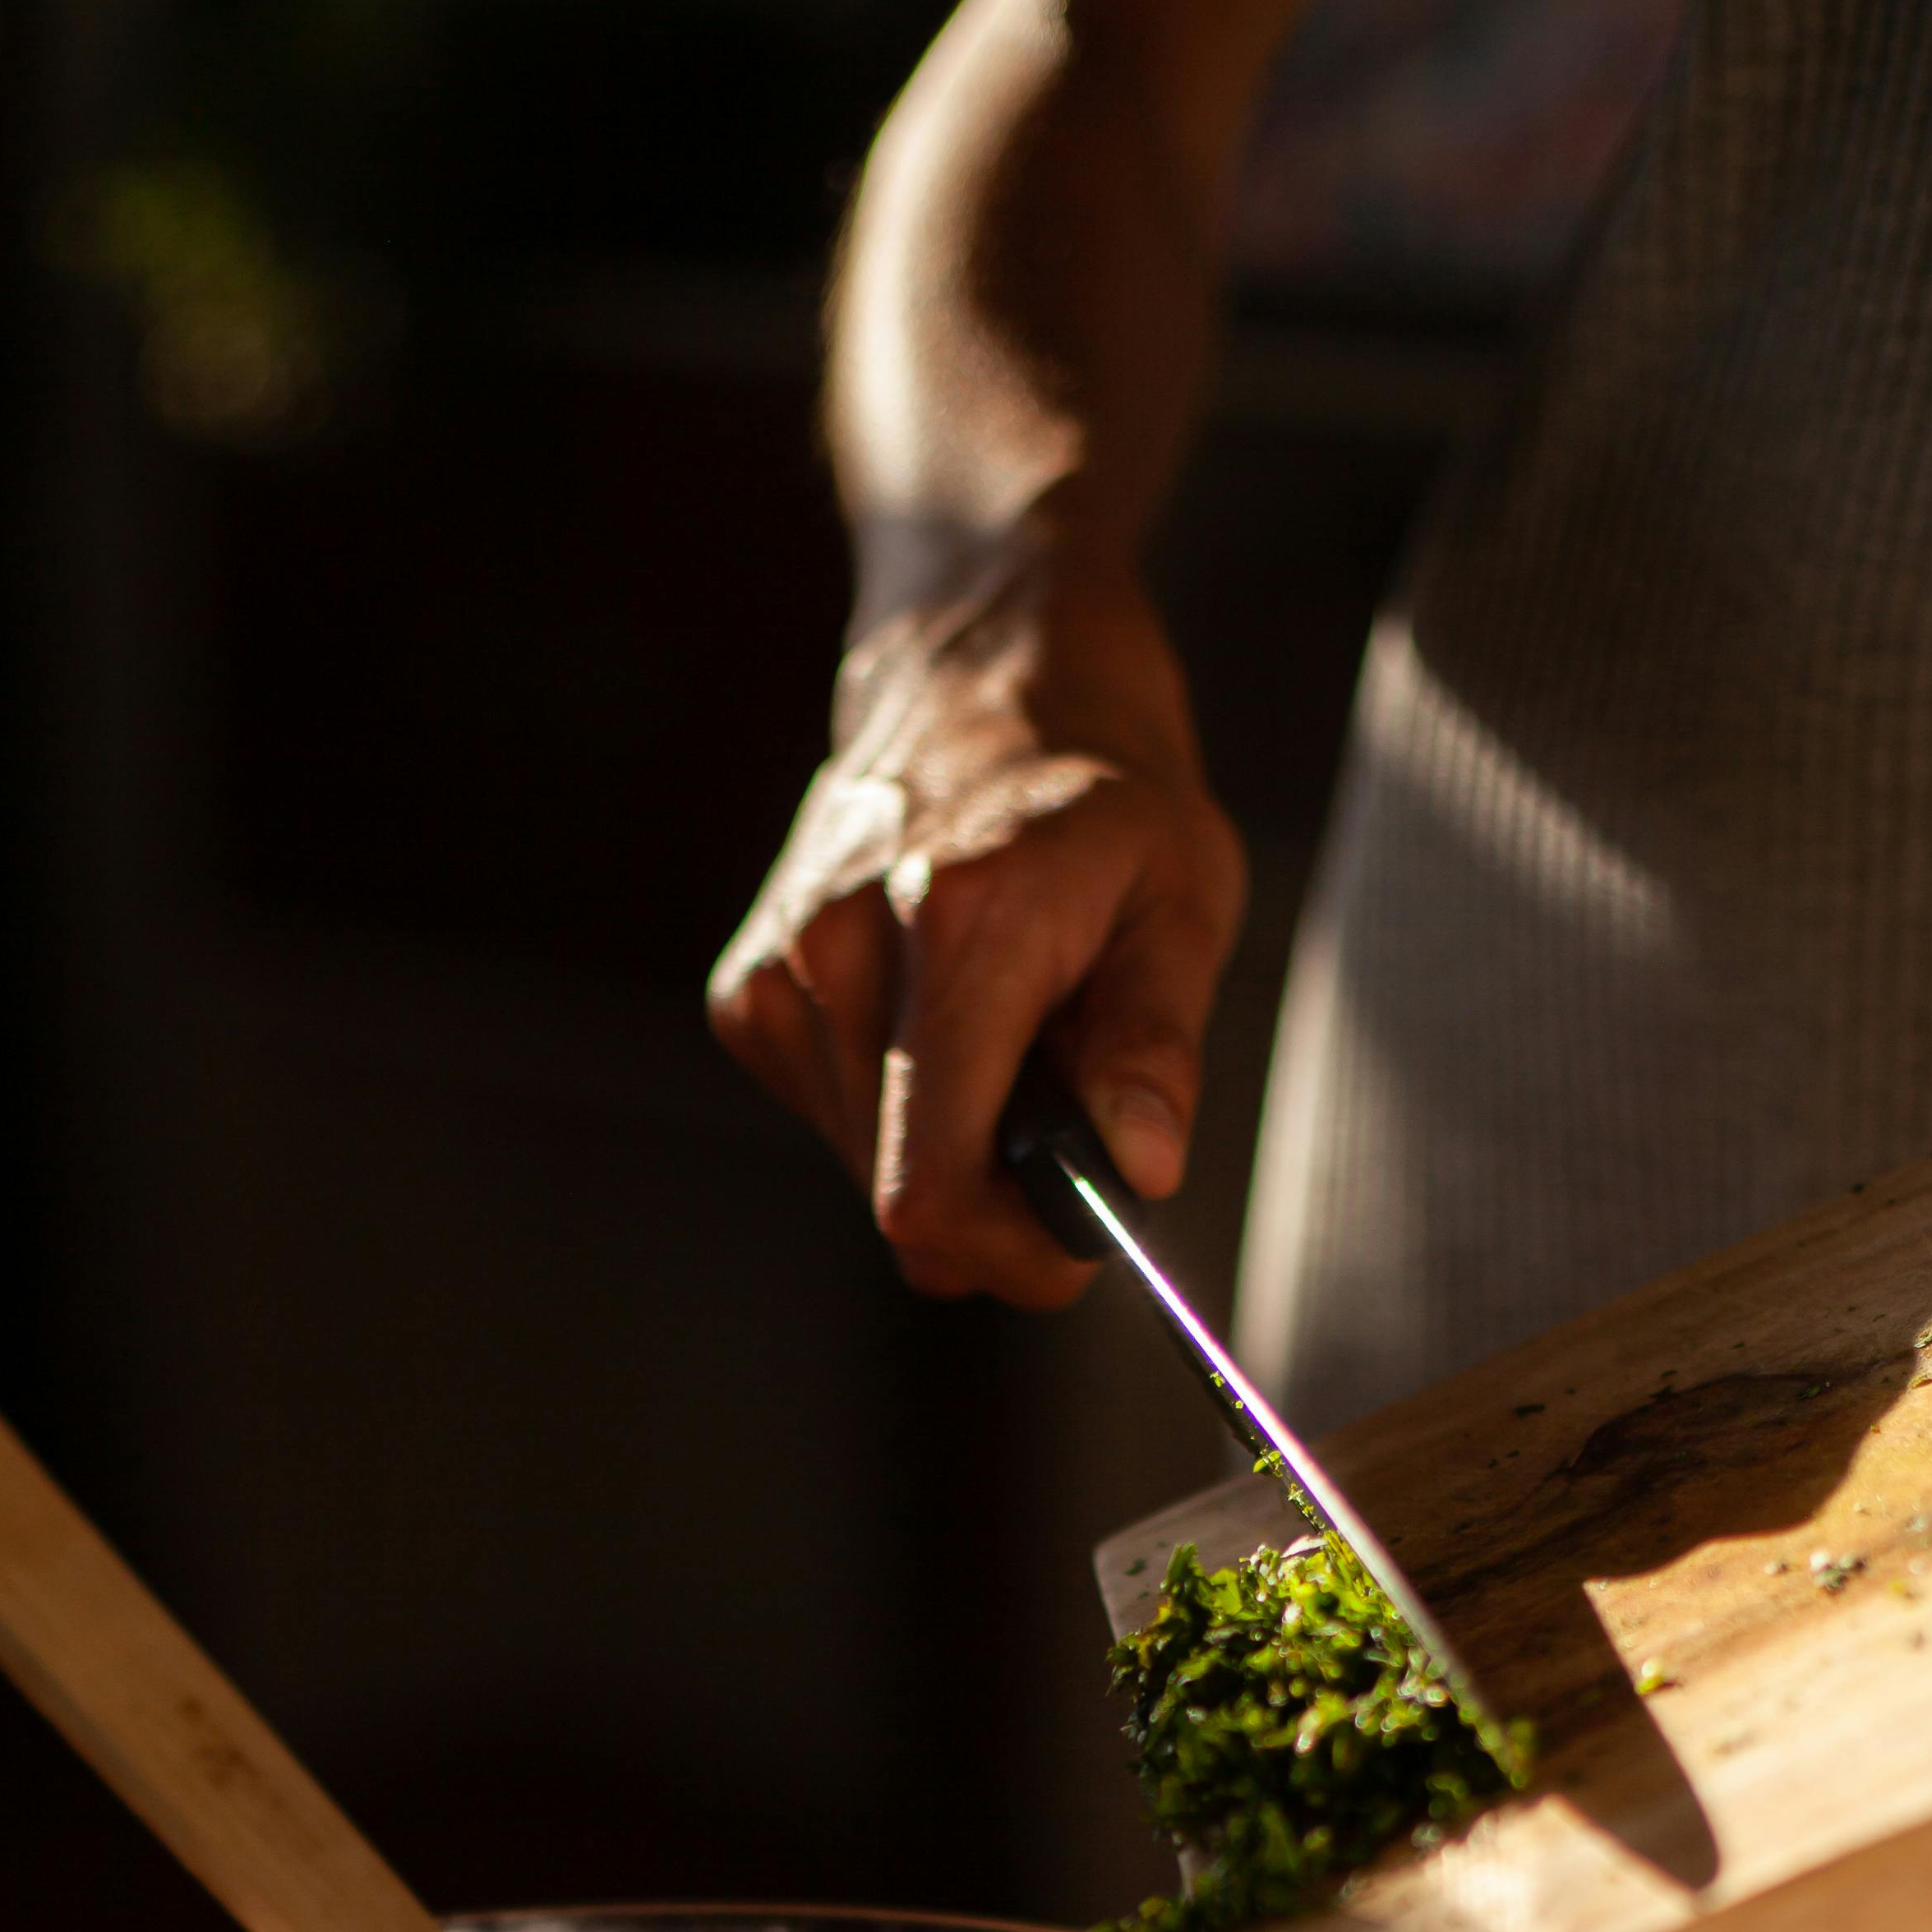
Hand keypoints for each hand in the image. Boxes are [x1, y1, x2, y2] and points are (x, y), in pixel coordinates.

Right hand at [709, 566, 1246, 1305]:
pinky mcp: (748, 994)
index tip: (1081, 1243)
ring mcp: (779, 973)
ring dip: (954, 1149)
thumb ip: (1155, 1044)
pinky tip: (940, 1022)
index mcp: (959, 928)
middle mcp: (841, 951)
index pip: (934, 1192)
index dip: (1011, 1258)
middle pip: (902, 1201)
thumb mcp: (1182, 896)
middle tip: (1073, 1122)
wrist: (979, 673)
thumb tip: (1137, 1172)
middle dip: (1001, 1205)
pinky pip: (832, 1124)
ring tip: (1010, 1039)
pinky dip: (899, 1111)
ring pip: (870, 1172)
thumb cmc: (1100, 788)